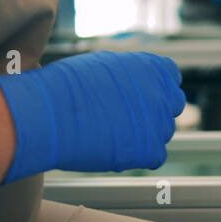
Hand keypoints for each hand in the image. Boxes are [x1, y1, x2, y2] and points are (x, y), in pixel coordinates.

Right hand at [0, 52, 185, 182]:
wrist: (49, 114)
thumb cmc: (66, 87)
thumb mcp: (103, 65)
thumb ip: (129, 73)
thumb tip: (135, 82)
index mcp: (153, 67)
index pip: (170, 76)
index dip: (155, 87)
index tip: (139, 95)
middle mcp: (163, 93)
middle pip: (172, 106)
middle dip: (154, 111)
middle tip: (125, 118)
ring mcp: (159, 123)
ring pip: (162, 132)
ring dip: (143, 135)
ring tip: (110, 134)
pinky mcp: (151, 151)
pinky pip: (155, 156)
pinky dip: (138, 156)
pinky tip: (114, 149)